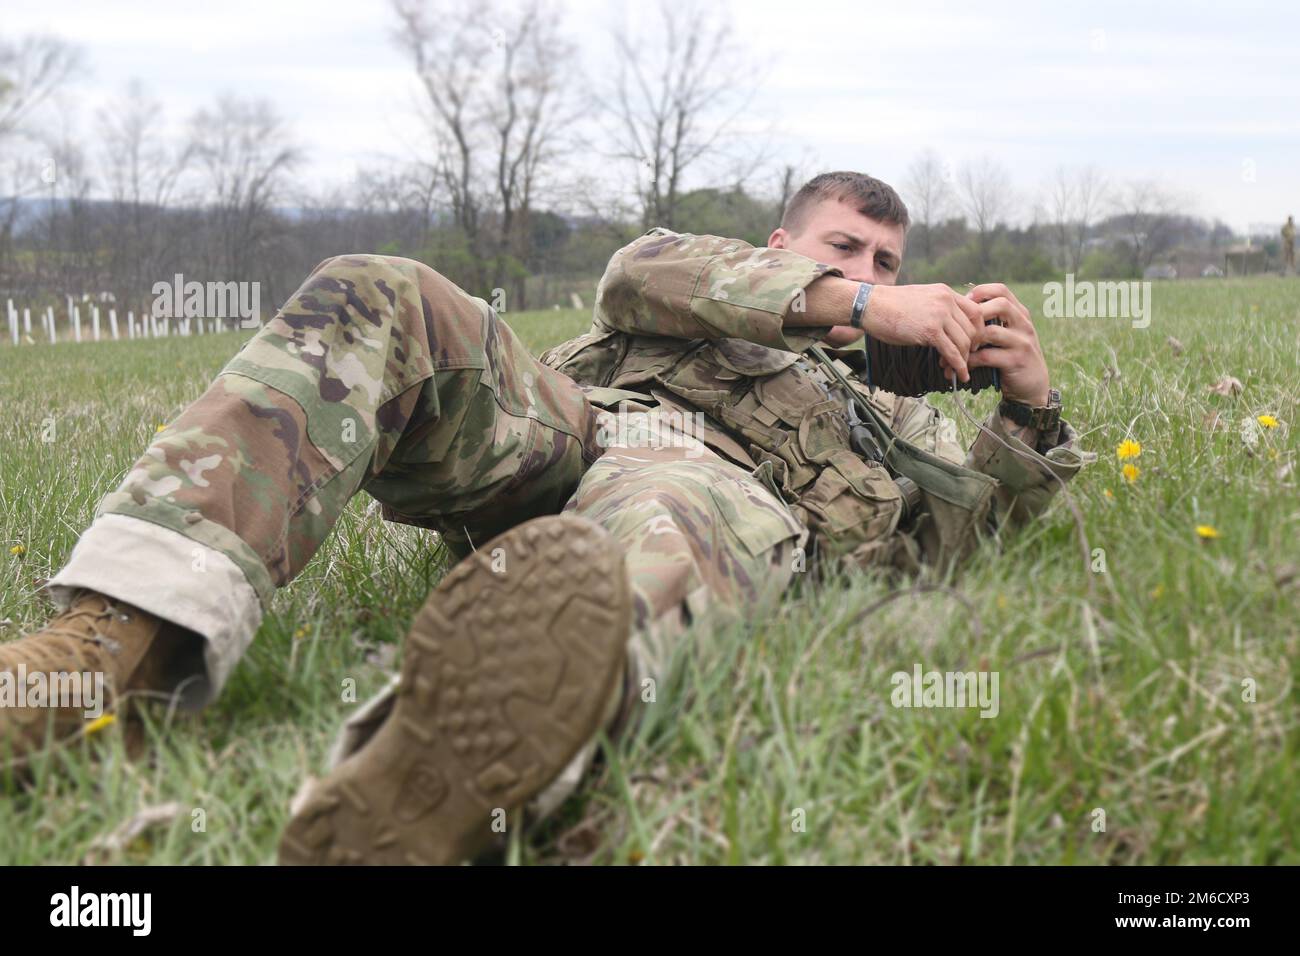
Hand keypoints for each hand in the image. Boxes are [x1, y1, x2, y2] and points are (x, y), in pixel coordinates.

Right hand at [863, 283, 984, 382]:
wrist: (870, 305)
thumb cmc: (889, 306)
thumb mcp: (920, 299)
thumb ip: (937, 308)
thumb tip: (945, 326)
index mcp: (945, 292)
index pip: (976, 312)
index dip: (977, 331)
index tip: (972, 344)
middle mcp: (946, 301)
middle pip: (973, 329)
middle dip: (971, 348)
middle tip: (963, 360)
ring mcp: (940, 315)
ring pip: (965, 342)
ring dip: (963, 360)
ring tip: (955, 370)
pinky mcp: (930, 331)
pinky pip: (952, 352)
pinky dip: (959, 366)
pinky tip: (959, 376)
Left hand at [963, 283, 1050, 405]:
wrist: (1032, 386)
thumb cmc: (1010, 357)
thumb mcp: (1005, 335)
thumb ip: (990, 322)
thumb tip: (958, 310)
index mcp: (1019, 314)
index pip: (1001, 290)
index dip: (980, 292)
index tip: (962, 303)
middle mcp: (1023, 324)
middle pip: (1000, 305)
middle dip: (974, 315)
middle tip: (956, 327)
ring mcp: (1022, 342)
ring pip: (991, 332)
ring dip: (967, 341)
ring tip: (953, 351)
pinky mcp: (1016, 361)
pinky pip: (987, 356)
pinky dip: (970, 361)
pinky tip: (961, 366)